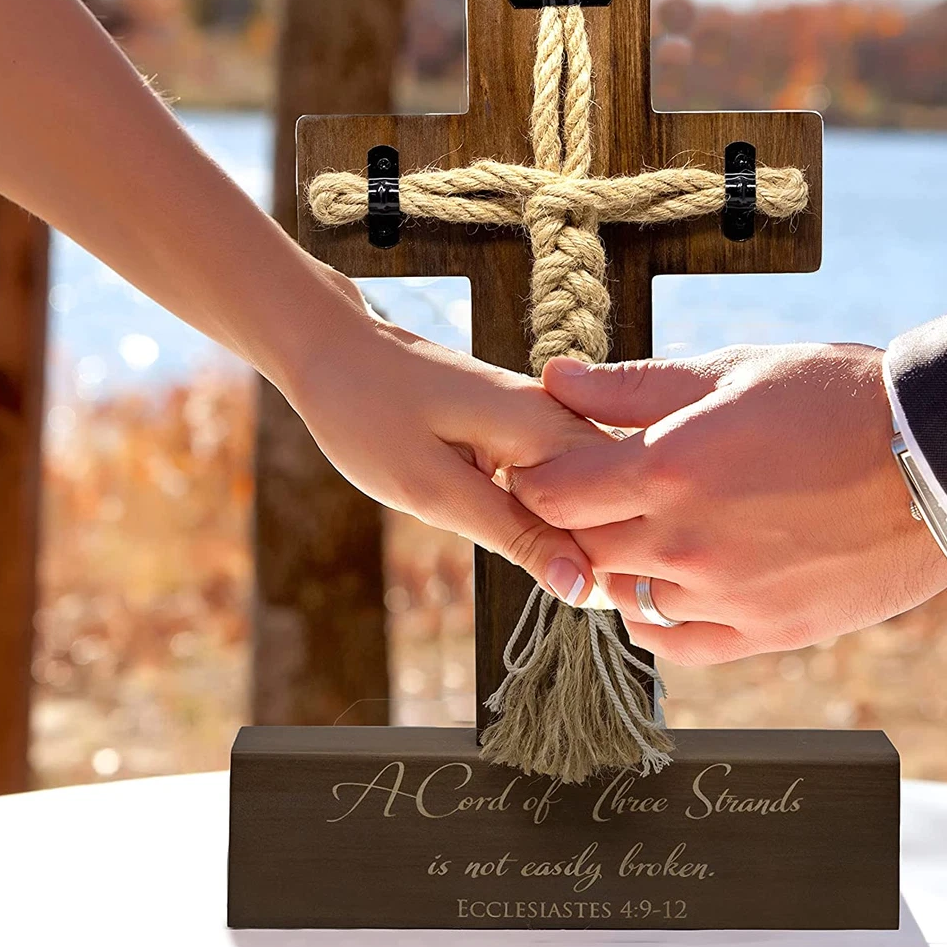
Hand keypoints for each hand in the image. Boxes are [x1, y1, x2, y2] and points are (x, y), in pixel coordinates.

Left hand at [281, 278, 605, 599]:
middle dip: (585, 546)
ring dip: (560, 530)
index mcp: (548, 427)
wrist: (332, 350)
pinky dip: (539, 509)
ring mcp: (544, 418)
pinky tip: (506, 521)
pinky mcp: (524, 424)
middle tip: (524, 564)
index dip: (601, 561)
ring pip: (582, 494)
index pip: (614, 510)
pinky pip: (555, 479)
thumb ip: (514, 536)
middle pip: (607, 501)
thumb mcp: (434, 491)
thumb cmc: (369, 414)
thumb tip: (582, 586)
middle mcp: (559, 416)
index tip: (573, 596)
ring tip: (501, 534)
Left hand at [507, 343, 946, 664]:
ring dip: (619, 564)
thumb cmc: (835, 399)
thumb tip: (555, 378)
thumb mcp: (732, 370)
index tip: (544, 466)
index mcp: (669, 469)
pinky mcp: (767, 631)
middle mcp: (686, 543)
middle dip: (575, 519)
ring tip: (644, 529)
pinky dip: (658, 618)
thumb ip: (633, 385)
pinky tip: (668, 586)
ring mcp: (726, 596)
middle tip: (594, 494)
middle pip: (583, 548)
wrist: (940, 459)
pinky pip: (679, 643)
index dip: (535, 479)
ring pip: (625, 597)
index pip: (553, 495)